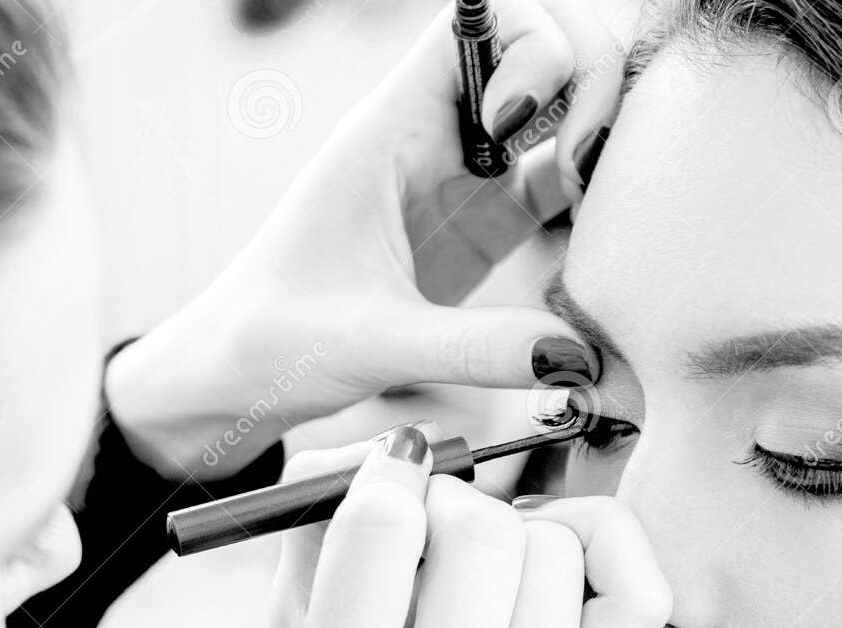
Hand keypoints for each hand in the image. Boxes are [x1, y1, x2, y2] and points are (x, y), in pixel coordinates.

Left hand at [110, 0, 626, 478]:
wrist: (239, 378)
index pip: (478, 21)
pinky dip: (592, 195)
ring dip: (599, 137)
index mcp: (392, 128)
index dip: (527, 45)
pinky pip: (555, 182)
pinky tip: (600, 242)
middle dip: (589, 82)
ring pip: (559, 111)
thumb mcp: (375, 344)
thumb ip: (476, 349)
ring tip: (602, 203)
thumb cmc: (275, 341)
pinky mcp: (481, 229)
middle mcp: (435, 138)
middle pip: (540, 50)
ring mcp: (464, 180)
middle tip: (585, 168)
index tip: (522, 126)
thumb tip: (576, 357)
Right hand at [265, 429, 669, 627]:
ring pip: (554, 549)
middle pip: (478, 531)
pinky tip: (559, 564)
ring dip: (517, 532)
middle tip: (432, 532)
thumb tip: (386, 444)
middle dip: (452, 504)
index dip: (386, 475)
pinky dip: (606, 545)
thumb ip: (314, 544)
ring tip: (483, 574)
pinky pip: (634, 593)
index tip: (390, 477)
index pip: (379, 529)